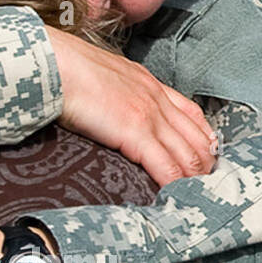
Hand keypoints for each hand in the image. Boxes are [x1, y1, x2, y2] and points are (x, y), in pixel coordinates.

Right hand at [47, 27, 215, 184]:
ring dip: (196, 179)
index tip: (205, 158)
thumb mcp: (99, 73)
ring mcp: (150, 116)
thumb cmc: (64, 68)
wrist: (53, 64)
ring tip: (199, 198)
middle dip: (207, 165)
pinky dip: (176, 185)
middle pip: (198, 138)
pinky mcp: (136, 133)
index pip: (191, 114)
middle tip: (208, 186)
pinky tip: (178, 198)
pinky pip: (167, 167)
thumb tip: (107, 105)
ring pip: (189, 154)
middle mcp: (156, 99)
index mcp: (147, 83)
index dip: (204, 139)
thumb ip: (113, 90)